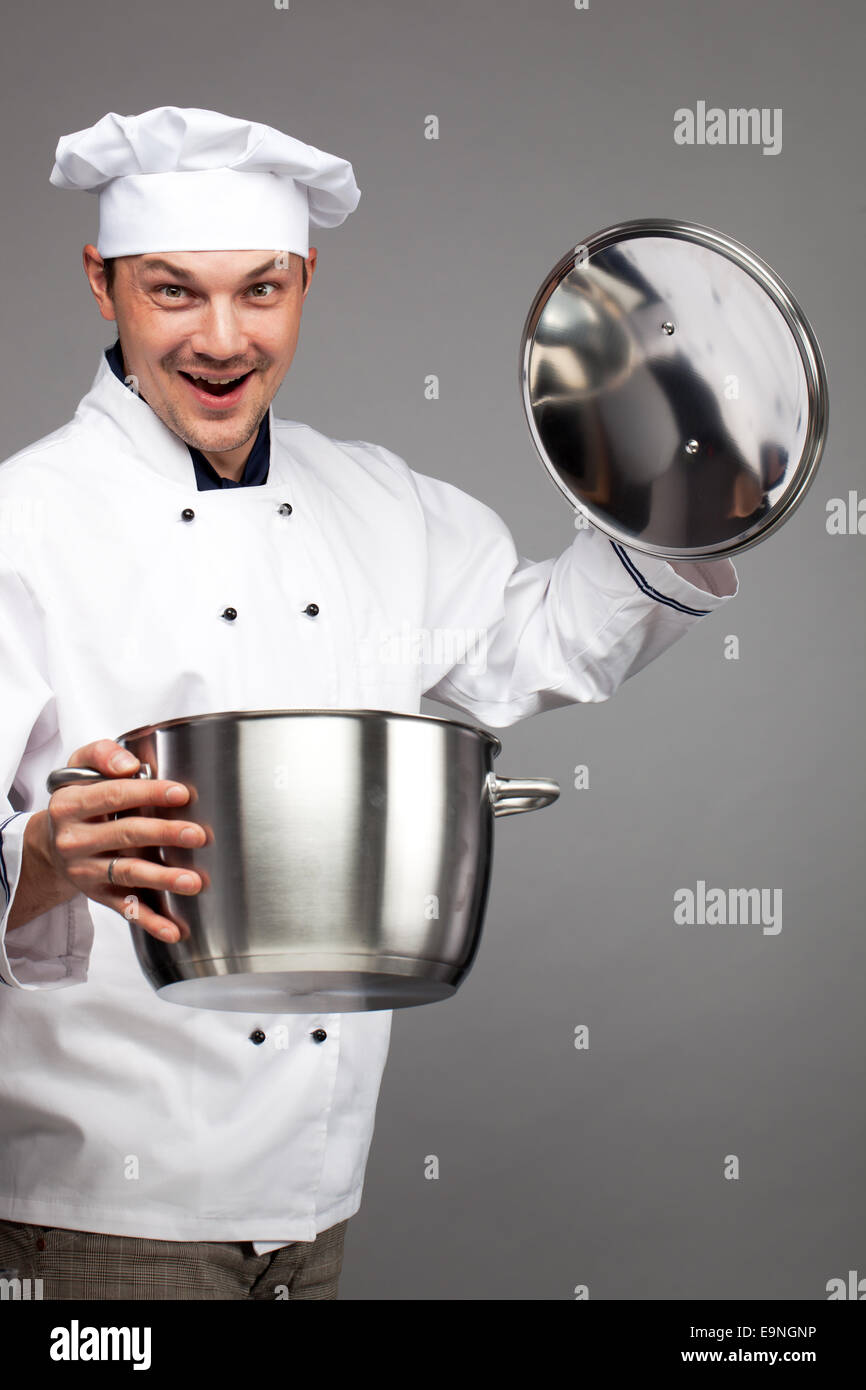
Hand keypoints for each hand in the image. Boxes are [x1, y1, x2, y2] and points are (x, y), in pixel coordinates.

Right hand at [42, 737, 205, 941]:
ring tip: (193, 882)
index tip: (181, 794)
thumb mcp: (79, 769)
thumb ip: (103, 755)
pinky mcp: (98, 895)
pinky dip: (151, 922)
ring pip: (128, 874)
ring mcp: (86, 871)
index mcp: (71, 805)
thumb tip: (129, 764)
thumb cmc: (79, 801)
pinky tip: (175, 930)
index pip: (113, 796)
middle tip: (198, 835)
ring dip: (163, 879)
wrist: (49, 845)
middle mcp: (76, 840)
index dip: (149, 794)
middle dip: (164, 834)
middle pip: (125, 835)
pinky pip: (126, 909)